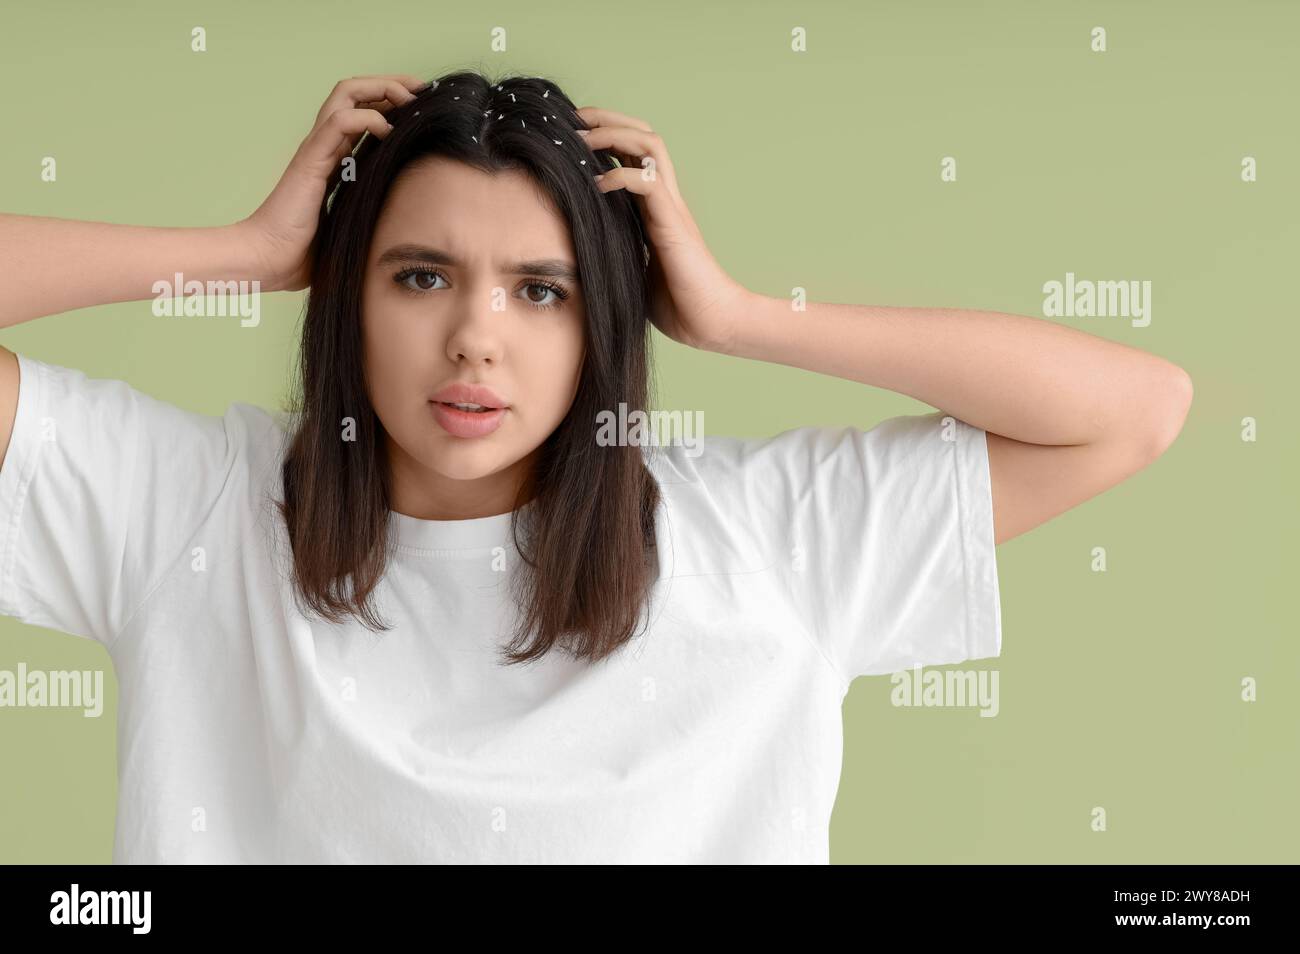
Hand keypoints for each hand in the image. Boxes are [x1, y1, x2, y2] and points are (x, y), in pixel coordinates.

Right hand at [236, 74, 425, 291]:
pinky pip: (339, 122)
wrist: (268, 260)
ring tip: (410, 100)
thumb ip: (372, 210)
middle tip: (422, 89)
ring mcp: (315, 149)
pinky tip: (389, 132)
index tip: (423, 104)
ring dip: (382, 89)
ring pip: (346, 94)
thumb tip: (410, 222)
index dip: (391, 99)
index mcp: (333, 155)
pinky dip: (368, 118)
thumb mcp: (353, 223)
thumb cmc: (305, 251)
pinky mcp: (310, 161)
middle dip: (391, 83)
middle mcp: (323, 144)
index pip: (361, 109)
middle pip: (355, 90)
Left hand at [576, 106, 748, 352]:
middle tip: (574, 118)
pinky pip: (649, 182)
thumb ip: (616, 249)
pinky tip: (598, 185)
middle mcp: (666, 199)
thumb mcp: (633, 269)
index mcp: (656, 207)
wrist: (710, 322)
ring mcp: (671, 207)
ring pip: (649, 146)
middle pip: (643, 135)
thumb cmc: (676, 303)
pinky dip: (621, 176)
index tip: (573, 134)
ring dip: (614, 135)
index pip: (634, 154)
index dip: (606, 136)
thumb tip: (580, 249)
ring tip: (583, 139)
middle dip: (607, 120)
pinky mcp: (672, 223)